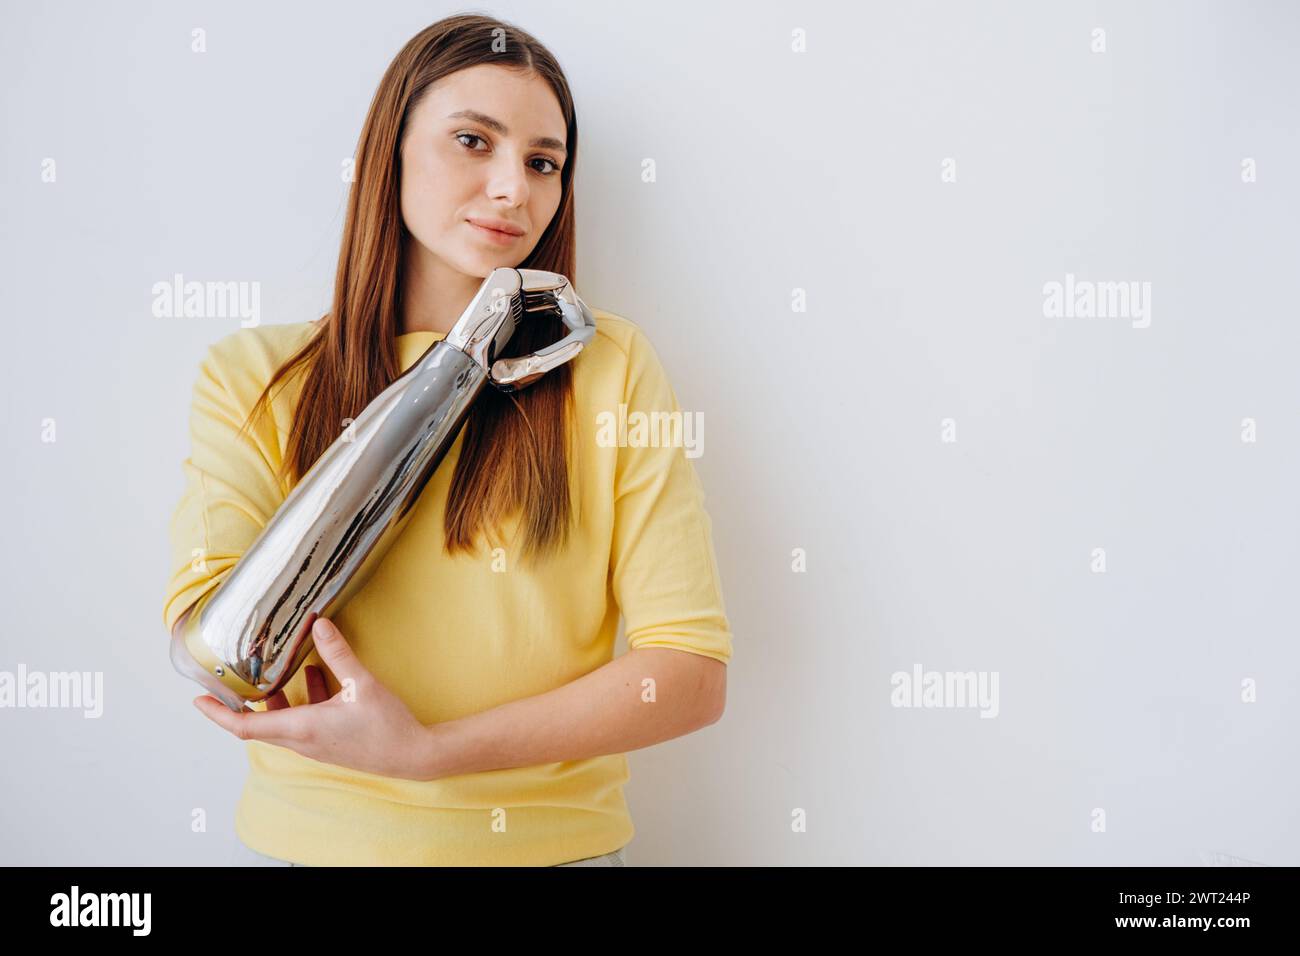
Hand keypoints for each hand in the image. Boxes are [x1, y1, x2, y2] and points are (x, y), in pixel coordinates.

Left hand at [192, 617, 439, 780]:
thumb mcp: (363, 684)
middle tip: (227, 679)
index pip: (245, 727)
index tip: (199, 700)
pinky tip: (315, 675)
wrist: (413, 755)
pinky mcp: (329, 742)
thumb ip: (339, 654)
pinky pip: (302, 722)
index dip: (218, 714)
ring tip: (271, 672)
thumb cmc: (388, 726)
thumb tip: (319, 624)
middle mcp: (303, 740)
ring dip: (272, 700)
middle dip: (239, 703)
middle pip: (257, 725)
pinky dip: (299, 700)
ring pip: (280, 722)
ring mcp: (316, 744)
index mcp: (303, 728)